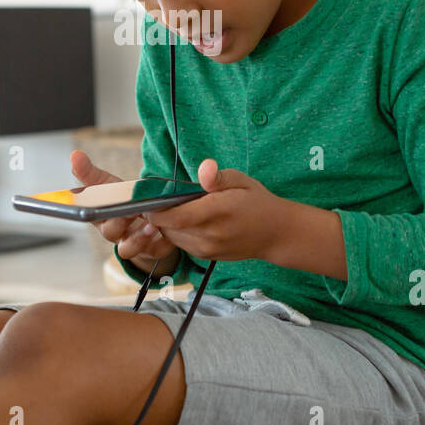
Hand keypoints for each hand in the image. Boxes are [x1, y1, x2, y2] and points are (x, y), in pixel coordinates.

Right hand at [69, 150, 177, 264]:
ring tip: (152, 225)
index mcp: (99, 215)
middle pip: (109, 231)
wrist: (144, 222)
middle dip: (118, 221)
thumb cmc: (121, 202)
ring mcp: (130, 243)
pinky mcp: (150, 250)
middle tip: (129, 210)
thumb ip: (90, 172)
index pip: (88, 212)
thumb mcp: (107, 185)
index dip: (87, 210)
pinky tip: (167, 232)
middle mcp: (113, 232)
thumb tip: (75, 155)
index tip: (95, 204)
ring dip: (138, 238)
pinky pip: (154, 251)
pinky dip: (161, 243)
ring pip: (128, 248)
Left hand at [144, 158, 284, 262]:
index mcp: (217, 213)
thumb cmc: (256, 202)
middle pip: (169, 228)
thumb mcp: (241, 181)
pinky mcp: (207, 257)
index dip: (156, 210)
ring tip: (171, 208)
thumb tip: (204, 167)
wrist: (275, 233)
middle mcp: (210, 235)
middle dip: (158, 215)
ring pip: (172, 237)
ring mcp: (208, 249)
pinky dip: (177, 233)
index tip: (148, 199)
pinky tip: (185, 220)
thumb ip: (218, 176)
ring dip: (167, 224)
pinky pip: (182, 244)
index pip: (175, 217)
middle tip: (156, 200)